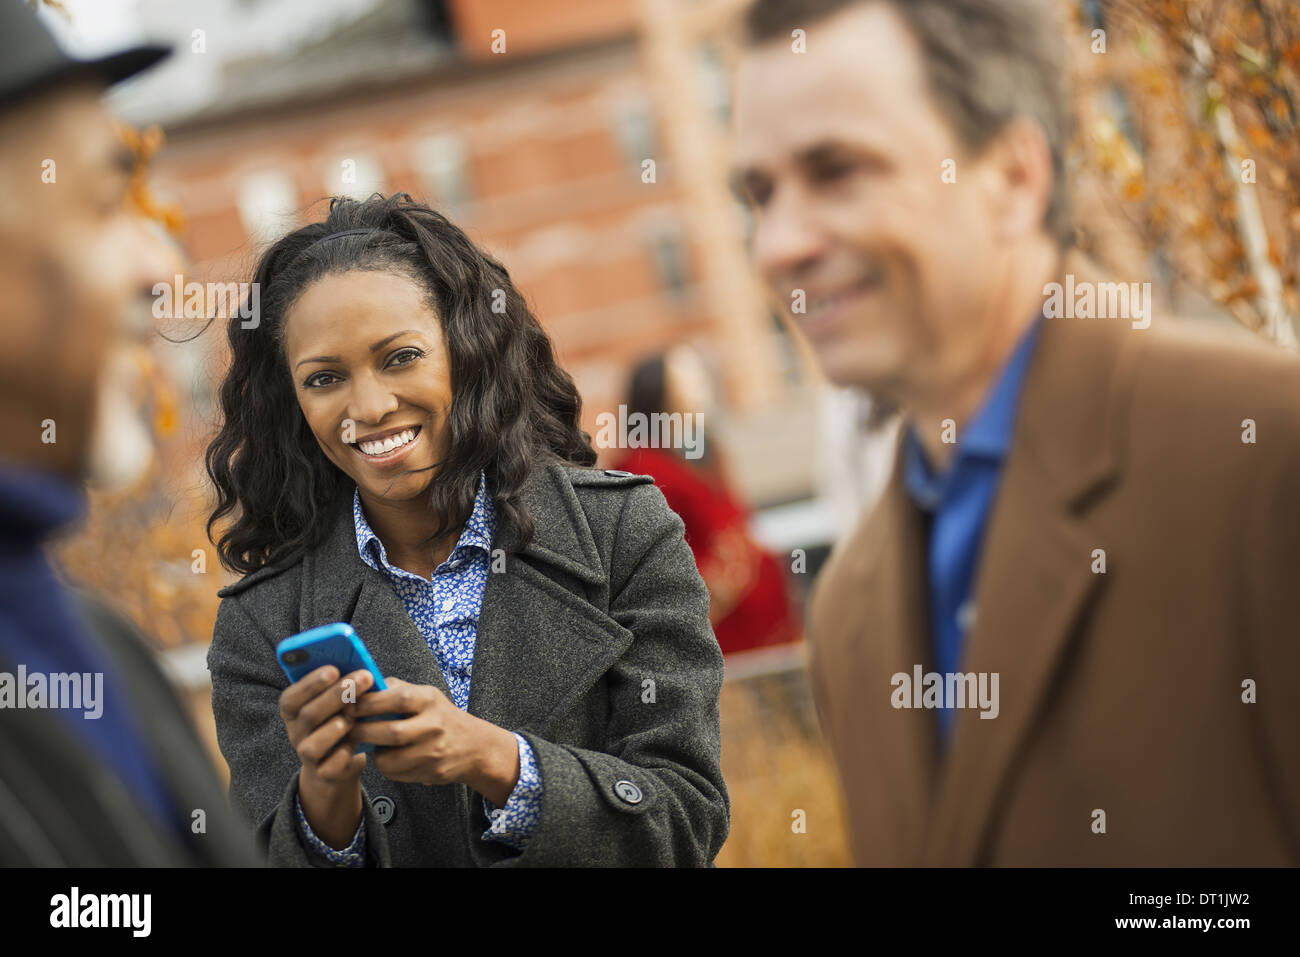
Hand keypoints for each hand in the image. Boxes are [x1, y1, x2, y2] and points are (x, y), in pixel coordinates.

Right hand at [278, 665, 372, 848]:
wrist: (338, 764)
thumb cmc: (339, 720)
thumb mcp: (336, 703)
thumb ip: (340, 687)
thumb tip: (360, 667)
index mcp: (293, 712)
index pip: (291, 697)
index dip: (310, 683)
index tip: (333, 668)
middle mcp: (296, 733)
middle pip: (309, 715)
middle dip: (336, 695)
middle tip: (363, 679)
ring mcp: (307, 756)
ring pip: (313, 745)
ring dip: (336, 728)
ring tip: (354, 717)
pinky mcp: (324, 774)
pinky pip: (331, 766)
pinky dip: (344, 753)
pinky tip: (357, 742)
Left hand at [345, 678, 519, 805]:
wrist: (474, 746)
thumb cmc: (440, 716)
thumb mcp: (425, 695)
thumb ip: (394, 689)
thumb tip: (359, 687)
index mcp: (429, 700)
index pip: (395, 699)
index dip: (367, 703)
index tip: (347, 705)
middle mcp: (434, 725)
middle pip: (389, 732)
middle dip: (361, 731)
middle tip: (346, 728)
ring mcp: (433, 752)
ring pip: (389, 759)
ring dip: (373, 752)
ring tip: (368, 743)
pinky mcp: (431, 773)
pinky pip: (395, 774)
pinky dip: (385, 766)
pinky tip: (388, 756)